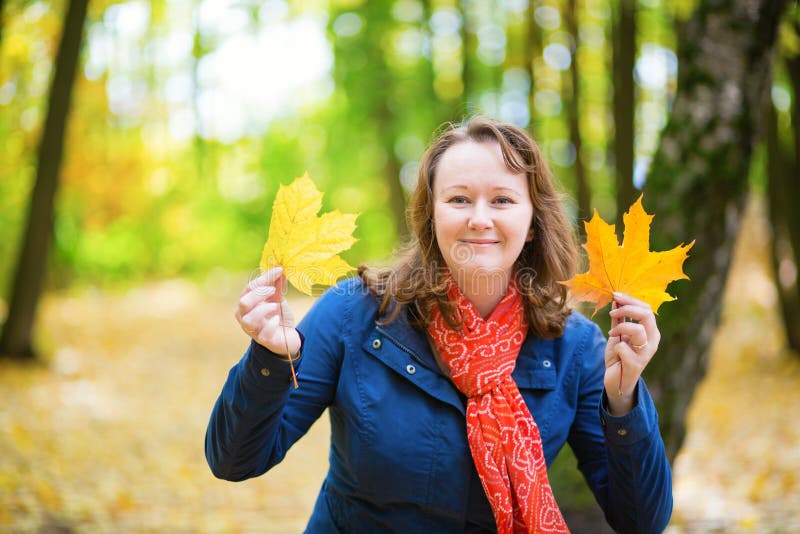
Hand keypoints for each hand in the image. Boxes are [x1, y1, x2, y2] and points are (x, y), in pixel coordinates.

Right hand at [235, 267, 300, 357]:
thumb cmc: (278, 317)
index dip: (264, 278)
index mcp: (246, 304)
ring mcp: (253, 330)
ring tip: (275, 306)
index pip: (249, 288)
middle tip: (273, 290)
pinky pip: (263, 333)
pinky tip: (277, 320)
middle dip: (259, 293)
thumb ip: (277, 286)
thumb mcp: (278, 299)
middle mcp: (245, 317)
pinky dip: (271, 324)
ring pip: (249, 319)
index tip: (279, 270)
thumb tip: (281, 269)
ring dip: (263, 309)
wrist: (287, 339)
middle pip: (244, 302)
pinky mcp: (264, 341)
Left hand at [604, 292, 660, 414]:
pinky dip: (616, 346)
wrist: (616, 381)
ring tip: (612, 333)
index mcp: (650, 331)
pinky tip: (616, 352)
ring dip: (620, 327)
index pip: (646, 309)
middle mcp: (652, 341)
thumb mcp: (618, 333)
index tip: (615, 295)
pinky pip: (624, 347)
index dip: (630, 300)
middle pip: (646, 315)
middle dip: (626, 308)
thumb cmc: (619, 356)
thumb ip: (619, 318)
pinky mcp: (636, 364)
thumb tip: (616, 299)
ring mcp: (646, 353)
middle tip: (612, 311)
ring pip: (637, 330)